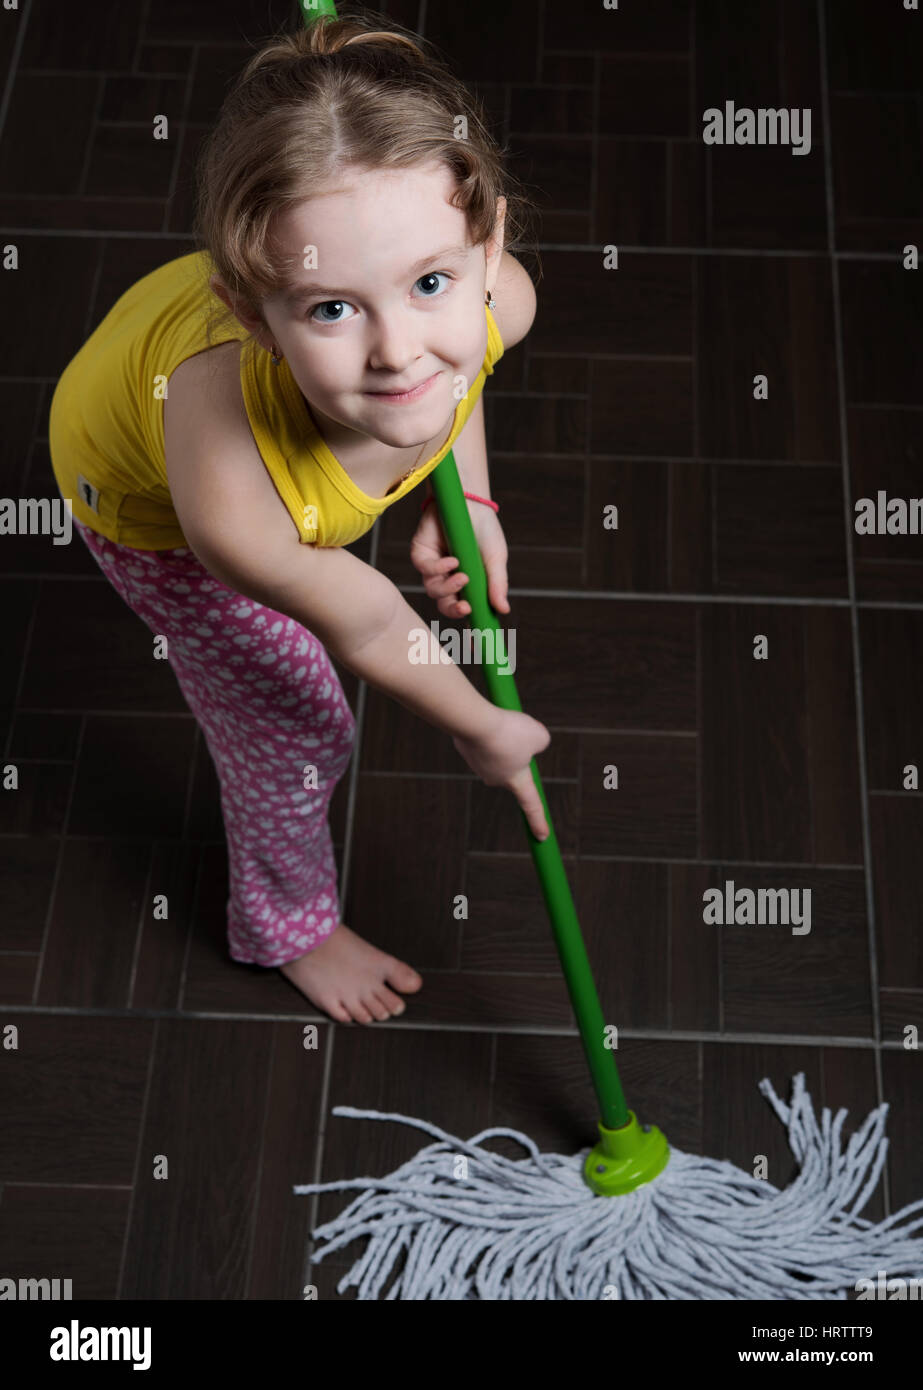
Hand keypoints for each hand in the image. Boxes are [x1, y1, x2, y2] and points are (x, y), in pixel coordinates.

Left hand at [409, 498, 510, 619]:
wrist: (470, 500)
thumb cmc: (484, 529)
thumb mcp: (495, 558)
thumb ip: (497, 584)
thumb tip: (503, 610)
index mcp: (468, 584)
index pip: (467, 611)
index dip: (470, 630)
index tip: (476, 646)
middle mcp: (449, 579)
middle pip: (446, 605)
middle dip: (454, 610)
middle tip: (466, 608)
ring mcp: (433, 567)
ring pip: (434, 590)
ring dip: (448, 587)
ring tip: (462, 576)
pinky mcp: (421, 553)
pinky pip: (426, 569)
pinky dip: (439, 568)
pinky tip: (452, 561)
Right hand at [453, 707, 551, 840]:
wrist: (475, 721)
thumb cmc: (509, 731)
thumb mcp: (539, 735)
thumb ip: (541, 743)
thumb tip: (531, 742)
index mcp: (516, 781)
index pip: (531, 805)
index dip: (539, 820)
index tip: (543, 837)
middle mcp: (495, 779)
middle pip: (513, 765)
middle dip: (518, 748)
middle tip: (519, 731)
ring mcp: (478, 765)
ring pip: (499, 748)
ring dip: (503, 735)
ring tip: (501, 725)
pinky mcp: (467, 749)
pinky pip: (485, 738)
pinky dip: (489, 730)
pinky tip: (485, 722)